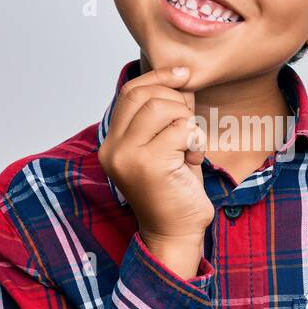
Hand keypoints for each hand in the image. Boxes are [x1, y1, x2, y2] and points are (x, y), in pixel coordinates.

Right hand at [97, 65, 213, 277]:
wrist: (176, 234)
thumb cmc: (175, 190)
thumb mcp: (166, 145)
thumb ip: (167, 114)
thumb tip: (180, 77)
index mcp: (112, 142)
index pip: (131, 92)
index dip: (158, 76)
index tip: (183, 74)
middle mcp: (112, 148)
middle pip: (145, 95)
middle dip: (177, 101)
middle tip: (189, 127)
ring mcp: (127, 156)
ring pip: (163, 108)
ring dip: (187, 121)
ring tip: (189, 146)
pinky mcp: (148, 165)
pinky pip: (181, 129)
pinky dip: (195, 139)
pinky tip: (194, 159)